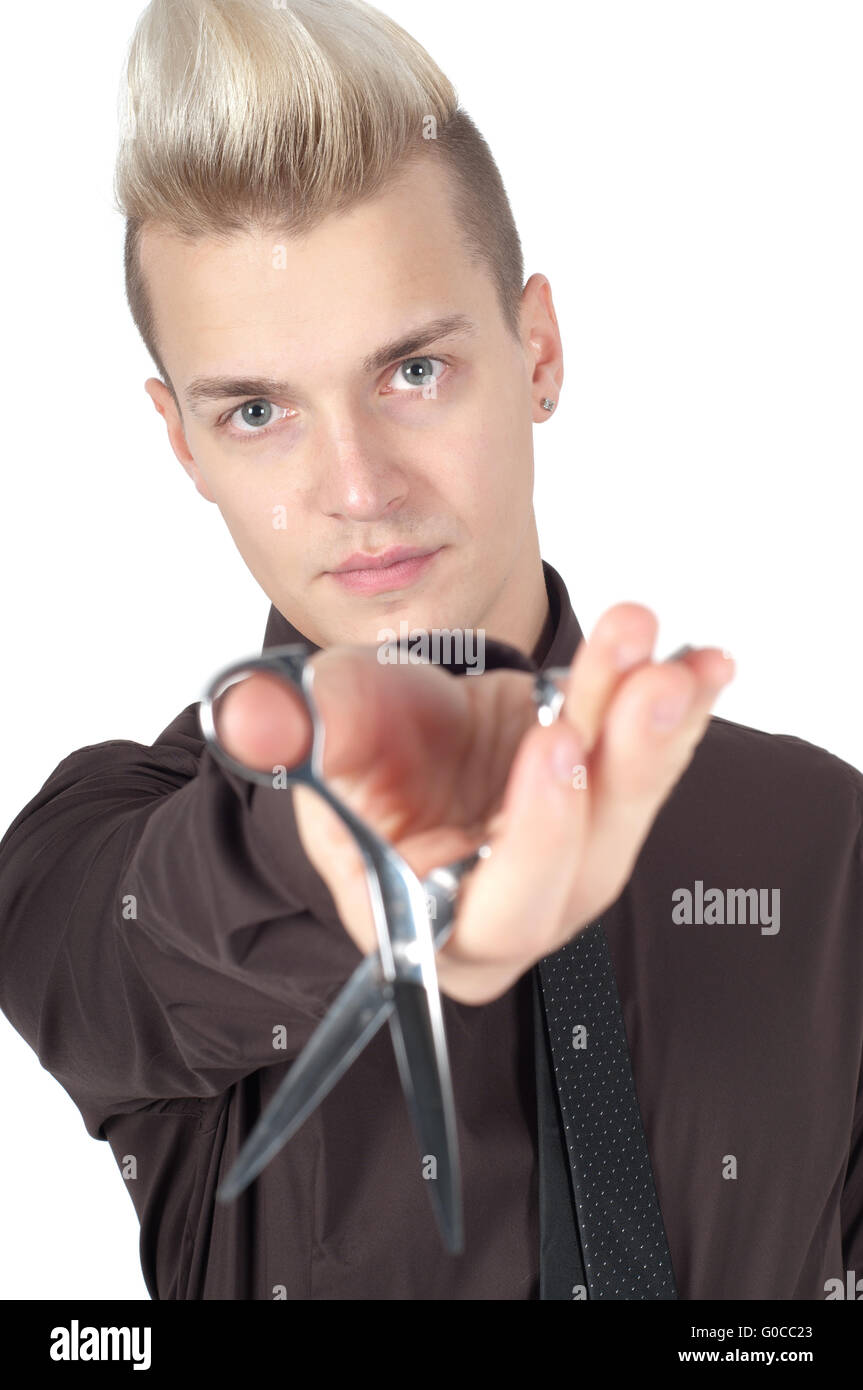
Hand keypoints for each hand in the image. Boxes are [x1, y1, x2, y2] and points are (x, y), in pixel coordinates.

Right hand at [216, 605, 733, 1003]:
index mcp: (432, 923)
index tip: (554, 742)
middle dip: (616, 768)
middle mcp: (515, 910)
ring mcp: (572, 864)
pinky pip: (654, 766)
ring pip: (627, 807)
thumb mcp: (322, 727)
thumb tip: (247, 716)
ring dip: (652, 726)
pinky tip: (705, 663)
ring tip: (658, 646)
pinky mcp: (609, 811)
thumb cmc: (362, 747)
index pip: (493, 910)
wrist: (411, 728)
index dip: (533, 837)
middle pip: (581, 861)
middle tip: (637, 680)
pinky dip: (682, 713)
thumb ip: (284, 727)